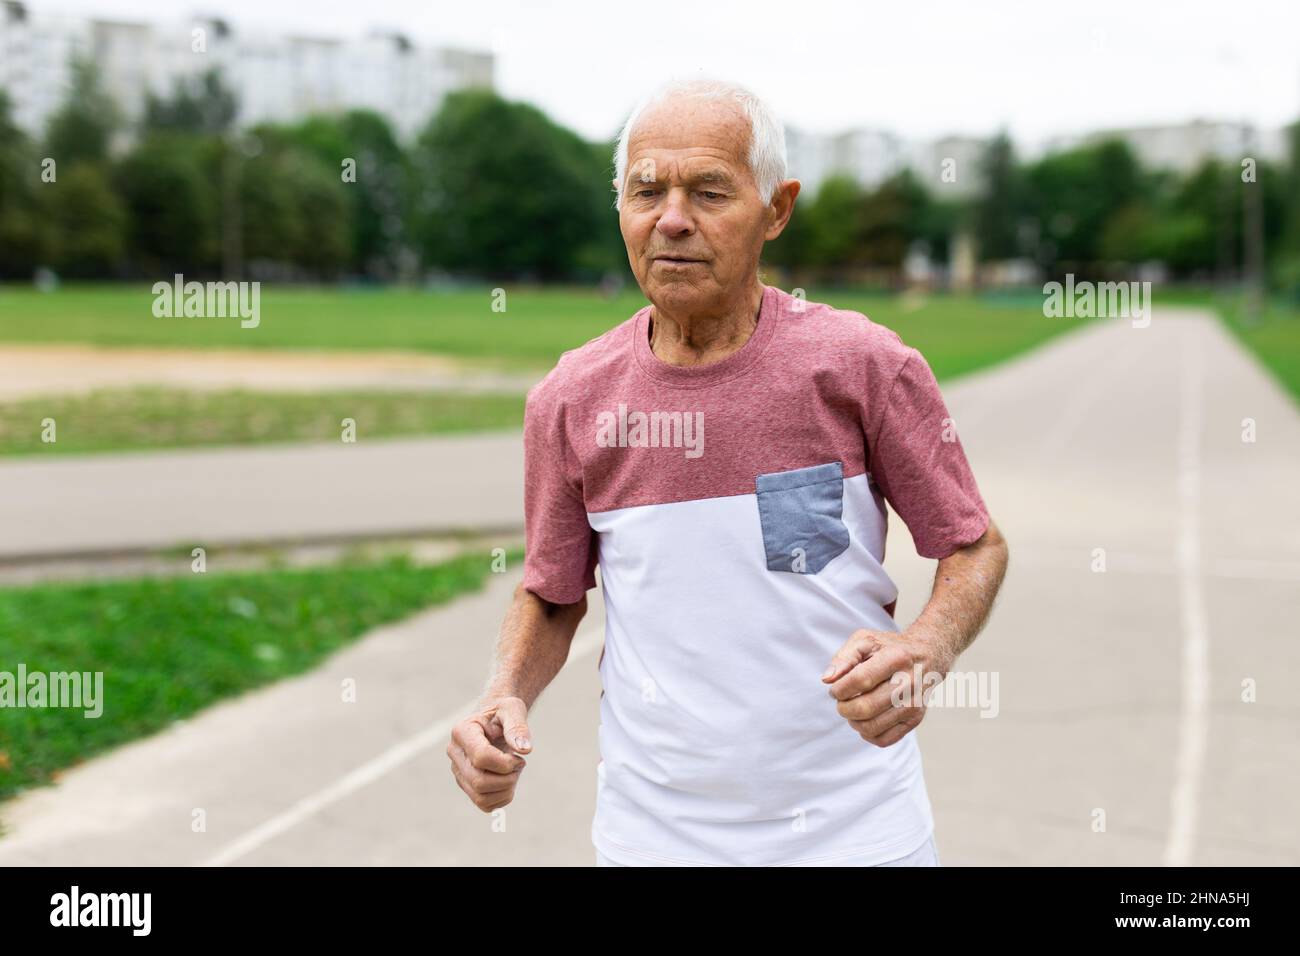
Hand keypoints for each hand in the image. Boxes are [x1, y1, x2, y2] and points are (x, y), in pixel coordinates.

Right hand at [447, 696, 531, 811]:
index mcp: (462, 732)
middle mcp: (455, 753)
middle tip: (520, 764)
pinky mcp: (467, 785)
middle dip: (507, 778)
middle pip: (479, 781)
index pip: (481, 757)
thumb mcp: (512, 709)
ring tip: (514, 771)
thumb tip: (524, 750)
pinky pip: (485, 804)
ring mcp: (459, 771)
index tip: (520, 756)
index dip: (506, 763)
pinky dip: (503, 797)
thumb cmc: (502, 713)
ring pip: (481, 797)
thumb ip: (517, 726)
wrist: (494, 721)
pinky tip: (509, 780)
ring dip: (506, 788)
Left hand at [821, 628, 951, 747]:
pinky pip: (883, 739)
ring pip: (872, 727)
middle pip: (865, 708)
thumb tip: (827, 680)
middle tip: (842, 701)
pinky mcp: (915, 719)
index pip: (860, 680)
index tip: (834, 690)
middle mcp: (909, 683)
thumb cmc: (890, 648)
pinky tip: (865, 719)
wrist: (927, 656)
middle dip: (843, 708)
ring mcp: (914, 704)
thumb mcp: (866, 640)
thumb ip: (843, 657)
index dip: (840, 689)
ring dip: (853, 722)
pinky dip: (867, 734)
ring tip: (852, 709)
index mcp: (896, 658)